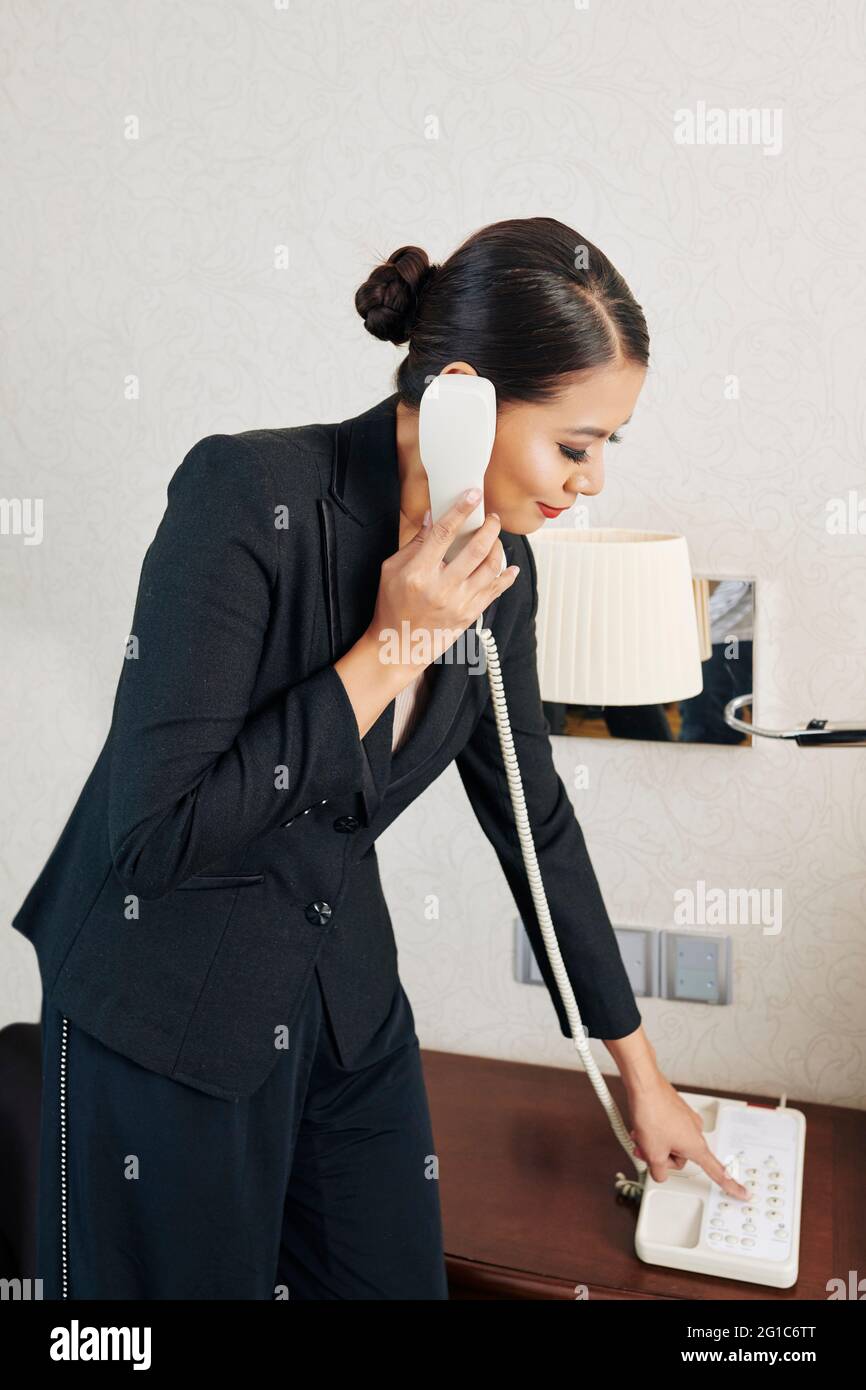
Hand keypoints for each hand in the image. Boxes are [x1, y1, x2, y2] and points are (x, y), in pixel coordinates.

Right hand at [366, 488, 519, 672]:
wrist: (398, 646)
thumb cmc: (392, 607)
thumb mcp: (391, 570)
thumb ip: (414, 543)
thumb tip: (433, 519)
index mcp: (418, 573)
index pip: (444, 534)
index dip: (461, 510)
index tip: (473, 495)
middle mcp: (441, 588)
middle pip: (475, 550)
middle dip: (489, 528)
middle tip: (491, 519)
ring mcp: (458, 604)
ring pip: (490, 569)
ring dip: (498, 548)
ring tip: (496, 540)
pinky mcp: (469, 615)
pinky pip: (495, 592)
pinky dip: (506, 577)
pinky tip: (510, 568)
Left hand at [627, 1075, 749, 1199]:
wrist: (645, 1086)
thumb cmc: (653, 1113)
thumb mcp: (653, 1153)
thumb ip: (658, 1172)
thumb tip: (659, 1173)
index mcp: (696, 1146)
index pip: (718, 1172)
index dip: (730, 1185)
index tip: (742, 1193)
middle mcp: (695, 1132)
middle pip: (681, 1158)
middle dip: (662, 1156)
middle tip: (647, 1150)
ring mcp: (687, 1120)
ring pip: (671, 1144)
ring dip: (655, 1143)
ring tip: (642, 1135)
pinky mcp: (676, 1112)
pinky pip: (668, 1130)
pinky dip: (656, 1132)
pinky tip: (644, 1127)